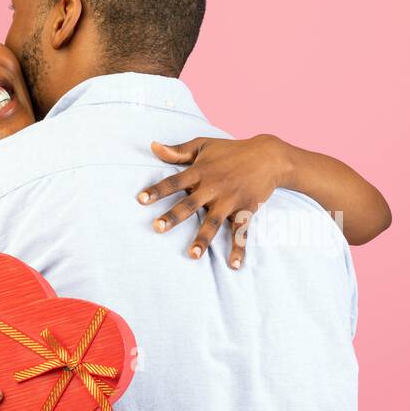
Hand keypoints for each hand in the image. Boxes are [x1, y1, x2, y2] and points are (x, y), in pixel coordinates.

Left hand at [137, 134, 291, 268]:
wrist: (268, 156)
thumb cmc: (232, 150)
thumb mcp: (203, 145)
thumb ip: (178, 150)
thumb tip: (153, 146)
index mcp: (201, 172)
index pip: (174, 182)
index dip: (157, 190)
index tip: (140, 200)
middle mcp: (214, 187)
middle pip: (190, 204)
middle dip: (174, 216)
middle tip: (158, 227)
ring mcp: (230, 200)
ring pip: (214, 222)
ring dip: (203, 239)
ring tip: (193, 255)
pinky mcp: (245, 210)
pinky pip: (241, 232)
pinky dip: (238, 249)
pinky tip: (234, 265)